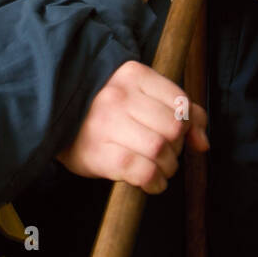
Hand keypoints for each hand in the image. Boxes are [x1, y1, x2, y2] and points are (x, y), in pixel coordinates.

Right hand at [58, 60, 209, 193]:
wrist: (55, 118)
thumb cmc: (105, 110)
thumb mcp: (139, 96)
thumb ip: (178, 111)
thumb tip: (203, 143)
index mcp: (133, 74)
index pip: (180, 101)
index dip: (187, 125)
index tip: (180, 136)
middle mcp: (119, 96)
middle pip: (172, 128)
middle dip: (177, 147)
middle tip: (167, 154)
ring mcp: (107, 124)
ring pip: (159, 150)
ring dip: (168, 167)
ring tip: (160, 169)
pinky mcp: (99, 153)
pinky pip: (141, 172)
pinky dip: (154, 182)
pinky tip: (151, 183)